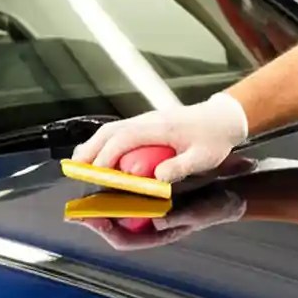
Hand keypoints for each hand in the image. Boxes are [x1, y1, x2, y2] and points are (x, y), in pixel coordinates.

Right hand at [72, 93, 248, 182]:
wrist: (223, 118)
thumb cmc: (215, 139)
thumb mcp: (203, 158)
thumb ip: (180, 168)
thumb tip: (157, 179)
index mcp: (159, 127)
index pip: (123, 140)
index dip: (107, 157)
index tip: (96, 175)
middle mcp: (148, 120)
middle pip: (109, 132)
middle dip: (90, 150)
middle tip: (75, 170)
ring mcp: (146, 120)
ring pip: (111, 130)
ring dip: (93, 145)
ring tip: (79, 165)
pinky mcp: (147, 124)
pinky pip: (120, 131)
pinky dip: (105, 143)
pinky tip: (100, 157)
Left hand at [72, 188, 245, 251]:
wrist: (227, 190)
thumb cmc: (216, 206)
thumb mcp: (202, 212)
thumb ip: (180, 218)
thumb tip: (157, 222)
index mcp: (157, 234)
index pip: (123, 238)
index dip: (104, 229)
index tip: (90, 217)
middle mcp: (147, 223)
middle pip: (112, 222)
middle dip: (93, 213)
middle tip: (77, 202)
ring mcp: (146, 208)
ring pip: (115, 206)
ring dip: (98, 196)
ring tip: (83, 184)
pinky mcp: (146, 193)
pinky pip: (123, 190)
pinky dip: (112, 182)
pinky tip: (103, 169)